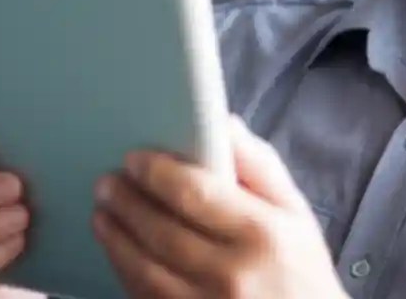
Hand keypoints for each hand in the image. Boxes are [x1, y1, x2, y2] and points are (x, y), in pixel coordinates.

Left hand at [93, 116, 345, 298]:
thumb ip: (260, 166)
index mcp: (263, 234)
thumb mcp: (296, 214)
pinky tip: (118, 251)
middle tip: (107, 183)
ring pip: (144, 270)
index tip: (135, 158)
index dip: (157, 173)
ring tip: (103, 213)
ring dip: (115, 238)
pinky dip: (125, 272)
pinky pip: (145, 297)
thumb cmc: (302, 271)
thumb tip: (224, 124)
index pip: (195, 194)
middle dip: (127, 202)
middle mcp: (233, 273)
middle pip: (161, 231)